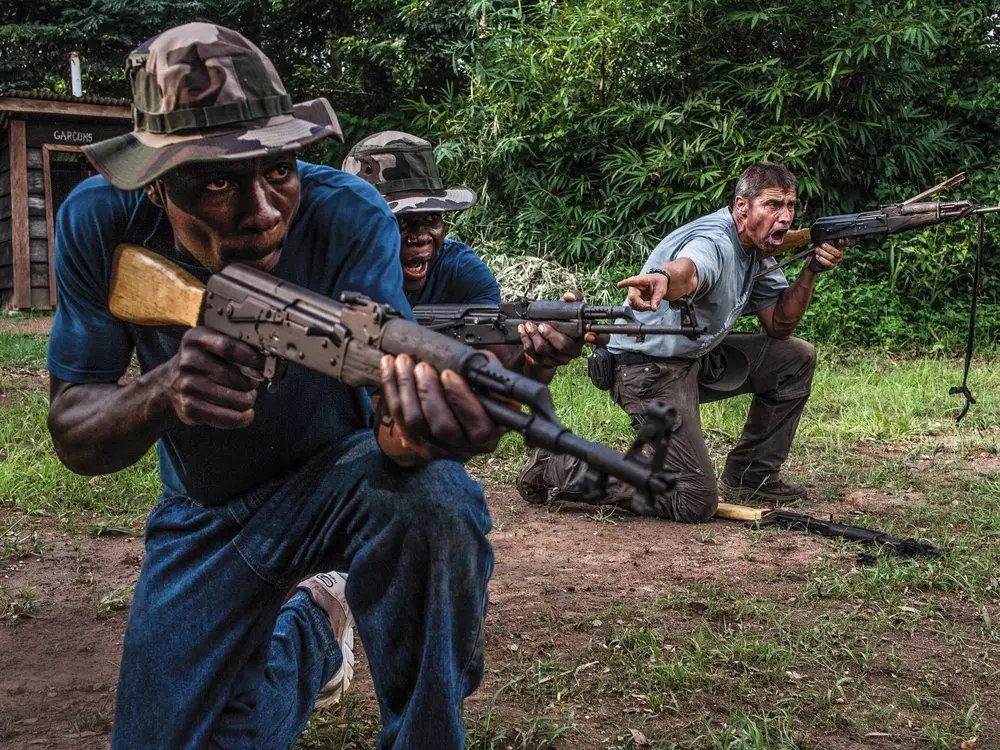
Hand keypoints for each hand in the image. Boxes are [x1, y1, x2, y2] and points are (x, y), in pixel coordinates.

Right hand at [162, 327, 265, 428]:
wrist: (170, 382)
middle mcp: (188, 361)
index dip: (250, 357)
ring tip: (248, 397)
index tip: (262, 364)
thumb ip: (235, 347)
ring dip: (247, 400)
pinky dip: (241, 418)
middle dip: (250, 383)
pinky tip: (246, 414)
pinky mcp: (188, 408)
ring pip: (232, 398)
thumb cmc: (203, 362)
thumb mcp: (212, 345)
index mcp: (195, 339)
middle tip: (255, 384)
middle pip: (232, 376)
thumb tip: (267, 361)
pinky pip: (224, 417)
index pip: (227, 347)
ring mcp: (186, 386)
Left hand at [379, 353, 504, 462]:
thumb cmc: (480, 391)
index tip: (448, 374)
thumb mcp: (490, 383)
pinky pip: (398, 418)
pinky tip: (389, 366)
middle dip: (429, 392)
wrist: (462, 408)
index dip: (460, 399)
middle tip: (423, 366)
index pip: (477, 427)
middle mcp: (463, 448)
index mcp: (488, 435)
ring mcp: (437, 449)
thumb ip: (486, 377)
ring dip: (406, 388)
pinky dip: (391, 389)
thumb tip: (473, 364)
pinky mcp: (415, 443)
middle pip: (441, 426)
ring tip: (403, 362)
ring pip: (415, 423)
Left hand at [517, 290, 596, 368]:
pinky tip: (523, 332)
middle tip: (542, 325)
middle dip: (551, 334)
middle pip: (565, 346)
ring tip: (528, 325)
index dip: (597, 338)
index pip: (601, 338)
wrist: (543, 339)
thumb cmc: (559, 322)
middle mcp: (574, 349)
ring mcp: (560, 359)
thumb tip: (569, 296)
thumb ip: (572, 297)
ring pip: (547, 351)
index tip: (588, 334)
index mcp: (583, 335)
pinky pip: (534, 355)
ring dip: (534, 336)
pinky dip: (526, 341)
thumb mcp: (566, 308)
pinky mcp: (546, 363)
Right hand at [617, 273, 667, 311]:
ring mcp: (632, 293)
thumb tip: (653, 309)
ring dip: (641, 308)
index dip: (625, 283)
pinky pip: (634, 306)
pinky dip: (641, 308)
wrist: (657, 284)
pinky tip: (647, 307)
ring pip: (632, 304)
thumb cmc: (658, 283)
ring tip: (651, 306)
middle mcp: (633, 286)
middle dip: (641, 305)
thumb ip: (657, 299)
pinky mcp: (633, 299)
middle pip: (632, 297)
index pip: (631, 281)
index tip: (619, 284)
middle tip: (651, 308)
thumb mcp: (661, 289)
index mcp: (640, 280)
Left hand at [807, 239, 848, 272]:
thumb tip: (828, 239)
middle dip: (829, 248)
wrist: (811, 261)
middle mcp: (839, 254)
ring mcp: (836, 261)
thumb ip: (825, 240)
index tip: (840, 240)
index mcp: (838, 246)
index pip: (845, 244)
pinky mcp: (831, 266)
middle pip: (838, 253)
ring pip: (832, 258)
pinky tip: (817, 256)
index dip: (845, 242)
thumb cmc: (817, 250)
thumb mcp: (820, 243)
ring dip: (823, 253)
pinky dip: (822, 259)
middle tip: (822, 245)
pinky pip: (828, 264)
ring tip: (817, 250)